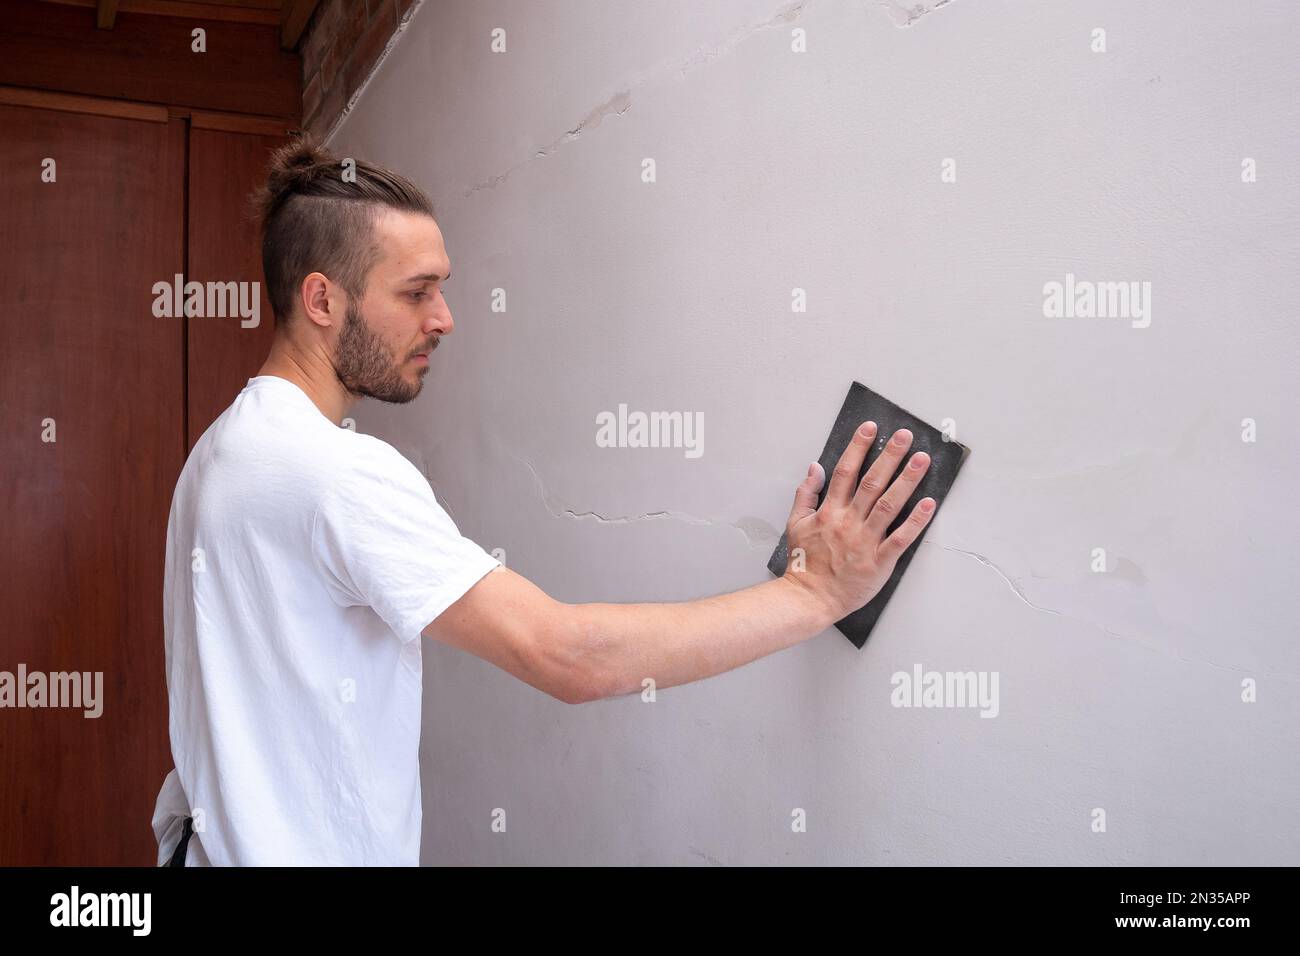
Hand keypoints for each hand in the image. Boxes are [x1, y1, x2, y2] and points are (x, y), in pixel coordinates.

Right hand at [782, 421, 935, 621]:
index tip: (871, 429)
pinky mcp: (879, 562)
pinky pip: (900, 539)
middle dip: (889, 456)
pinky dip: (915, 522)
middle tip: (905, 436)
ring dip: (907, 480)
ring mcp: (865, 541)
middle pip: (872, 482)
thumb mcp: (796, 523)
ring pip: (889, 505)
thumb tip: (814, 467)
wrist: (809, 598)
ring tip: (921, 460)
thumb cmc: (804, 564)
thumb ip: (806, 493)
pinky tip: (928, 505)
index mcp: (829, 512)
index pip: (845, 472)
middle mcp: (848, 522)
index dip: (858, 447)